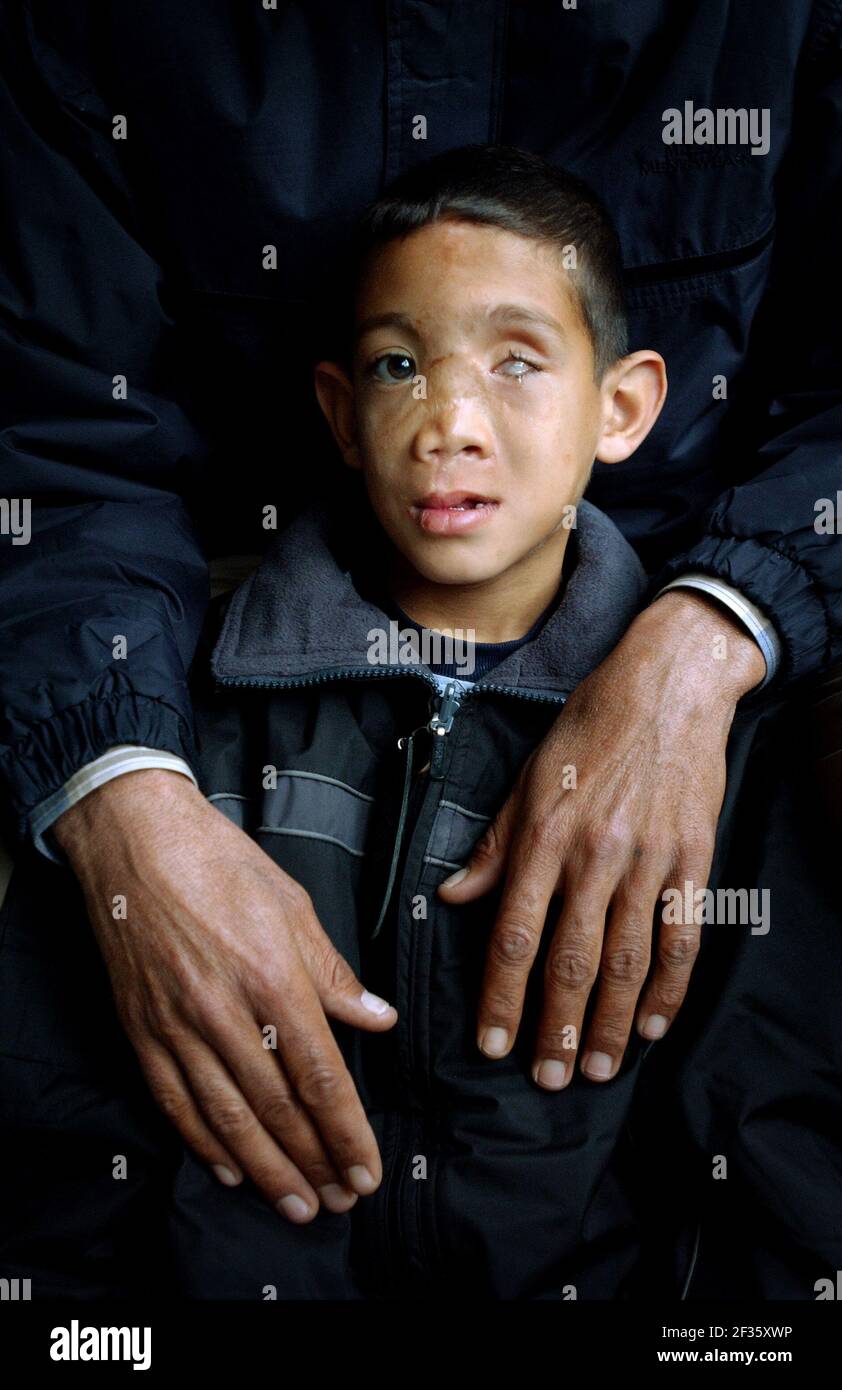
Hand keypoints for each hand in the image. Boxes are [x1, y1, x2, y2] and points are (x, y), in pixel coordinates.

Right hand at [55, 769, 396, 1220]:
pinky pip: (175, 1102)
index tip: (365, 1169)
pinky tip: (230, 1170)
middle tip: (341, 1199)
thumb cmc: (220, 863)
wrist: (137, 841)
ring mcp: (179, 1026)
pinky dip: (204, 1143)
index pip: (319, 1074)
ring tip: (297, 1203)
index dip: (345, 1131)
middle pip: (277, 1108)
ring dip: (267, 1169)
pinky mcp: (143, 1031)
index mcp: (274, 978)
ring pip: (228, 1118)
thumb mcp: (293, 906)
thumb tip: (378, 1018)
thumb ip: (334, 973)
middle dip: (315, 1162)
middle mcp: (226, 1012)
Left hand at [438, 590, 766, 1088]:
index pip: (514, 934)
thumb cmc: (587, 730)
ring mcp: (649, 862)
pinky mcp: (693, 861)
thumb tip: (451, 897)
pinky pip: (682, 938)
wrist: (666, 688)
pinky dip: (670, 989)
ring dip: (611, 1024)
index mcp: (543, 838)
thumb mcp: (525, 780)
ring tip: (596, 1069)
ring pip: (628, 962)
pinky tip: (656, 1026)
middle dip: (554, 1028)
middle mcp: (593, 857)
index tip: (493, 1044)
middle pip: (571, 962)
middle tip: (545, 1080)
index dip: (502, 997)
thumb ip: (493, 846)